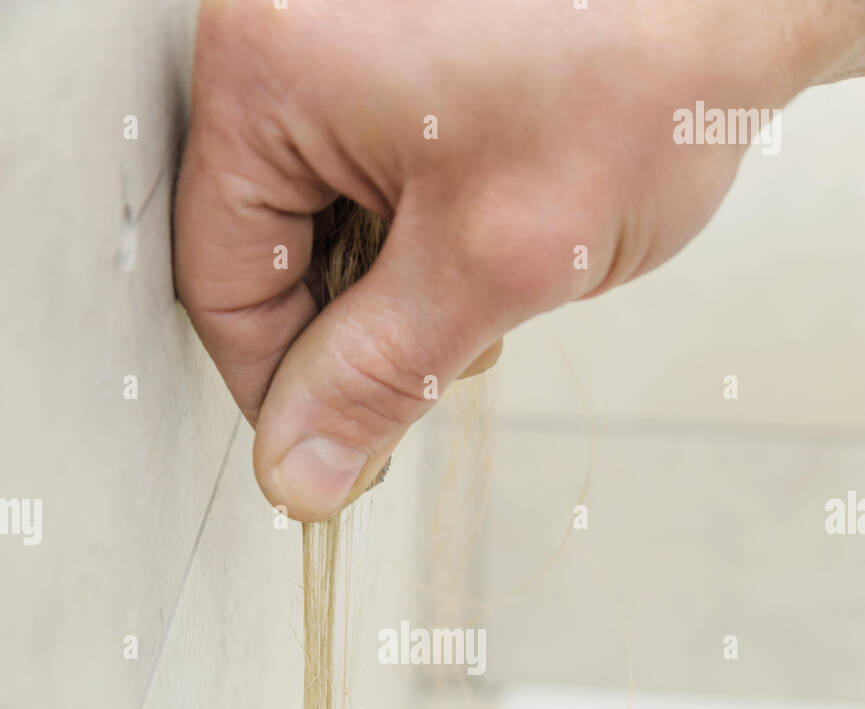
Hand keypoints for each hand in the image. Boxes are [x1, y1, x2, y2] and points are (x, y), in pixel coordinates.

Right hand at [174, 0, 864, 521]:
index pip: (220, 281)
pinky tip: (483, 217)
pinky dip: (413, 225)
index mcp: (269, 67)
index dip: (283, 385)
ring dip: (393, 279)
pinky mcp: (378, 44)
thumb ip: (379, 378)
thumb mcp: (493, 262)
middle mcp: (280, 34)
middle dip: (356, 323)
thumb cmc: (643, 79)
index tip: (341, 442)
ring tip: (491, 255)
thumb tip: (297, 471)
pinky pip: (355, 175)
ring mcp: (330, 33)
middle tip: (455, 332)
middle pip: (265, 251)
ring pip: (315, 224)